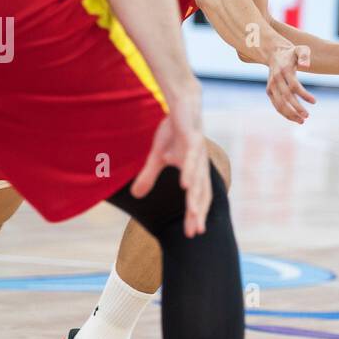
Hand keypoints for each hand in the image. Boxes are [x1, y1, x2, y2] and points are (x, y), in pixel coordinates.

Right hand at [131, 84, 212, 236]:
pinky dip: (189, 172)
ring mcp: (198, 154)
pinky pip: (191, 159)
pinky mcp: (193, 140)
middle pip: (201, 194)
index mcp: (194, 171)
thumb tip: (137, 196)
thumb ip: (149, 176)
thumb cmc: (174, 131)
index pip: (196, 198)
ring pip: (198, 179)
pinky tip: (186, 185)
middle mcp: (200, 166)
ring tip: (192, 214)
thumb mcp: (157, 156)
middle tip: (195, 232)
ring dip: (195, 198)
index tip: (191, 234)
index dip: (195, 215)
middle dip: (198, 213)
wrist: (184, 104)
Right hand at [267, 44, 315, 122]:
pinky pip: (276, 104)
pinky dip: (284, 113)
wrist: (274, 53)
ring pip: (279, 104)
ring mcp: (271, 85)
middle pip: (286, 97)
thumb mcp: (301, 49)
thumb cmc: (292, 53)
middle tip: (307, 116)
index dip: (304, 95)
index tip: (314, 102)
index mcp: (285, 70)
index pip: (294, 85)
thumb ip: (305, 56)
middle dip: (297, 108)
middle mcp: (276, 79)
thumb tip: (306, 66)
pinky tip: (294, 118)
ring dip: (290, 114)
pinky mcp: (269, 91)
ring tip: (302, 121)